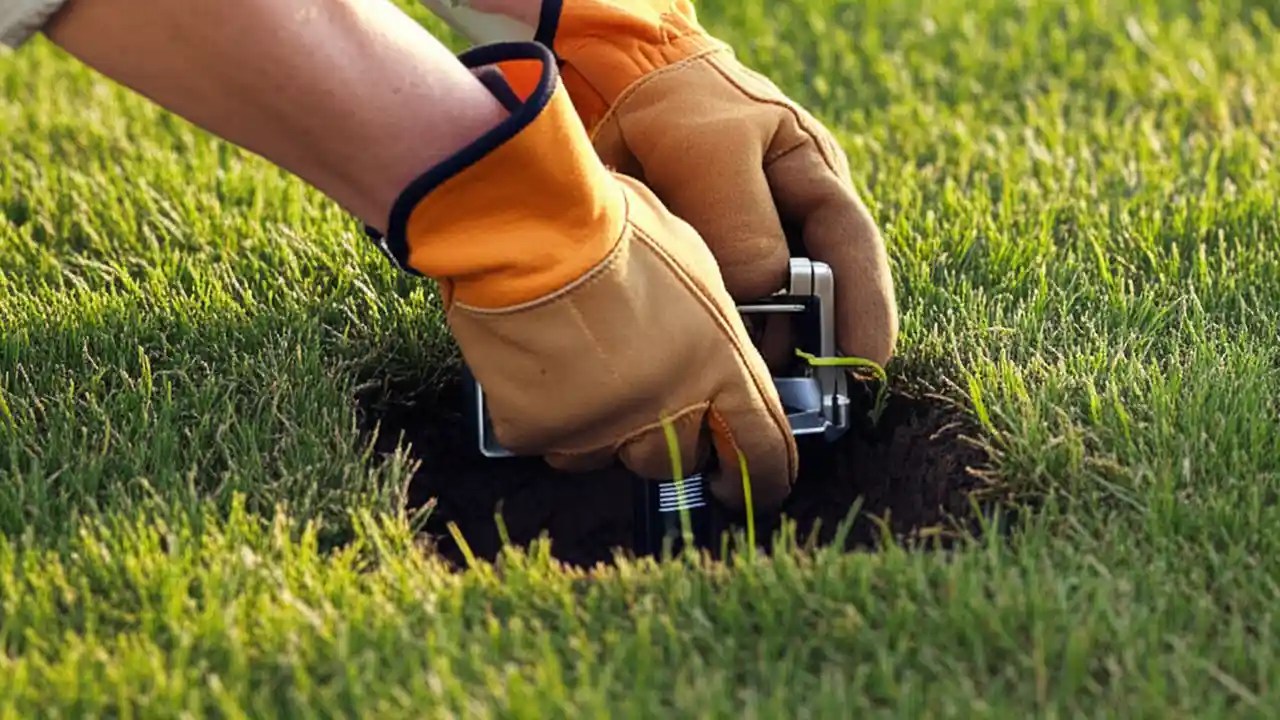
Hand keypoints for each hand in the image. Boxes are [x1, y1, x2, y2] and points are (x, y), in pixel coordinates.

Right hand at [376, 42, 797, 508]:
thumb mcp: (695, 269)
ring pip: (612, 457)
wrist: (528, 229)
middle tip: (644, 402)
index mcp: (720, 366)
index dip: (762, 479)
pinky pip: (553, 442)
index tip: (751, 487)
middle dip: (669, 440)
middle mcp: (669, 408)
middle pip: (681, 461)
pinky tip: (542, 366)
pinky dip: (548, 414)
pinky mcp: (543, 432)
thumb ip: (712, 327)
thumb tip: (715, 351)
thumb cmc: (612, 228)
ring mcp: (603, 428)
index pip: (762, 451)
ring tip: (583, 366)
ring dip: (605, 429)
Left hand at [533, 0, 898, 366]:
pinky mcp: (707, 281)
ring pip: (769, 323)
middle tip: (795, 403)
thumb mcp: (712, 147)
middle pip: (817, 303)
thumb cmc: (678, 107)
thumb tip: (763, 292)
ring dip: (759, 359)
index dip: (866, 311)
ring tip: (745, 394)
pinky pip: (724, 326)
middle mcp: (792, 229)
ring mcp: (749, 258)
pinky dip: (720, 352)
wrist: (617, 93)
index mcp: (815, 184)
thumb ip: (741, 217)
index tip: (864, 367)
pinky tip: (704, 377)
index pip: (852, 251)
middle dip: (809, 352)